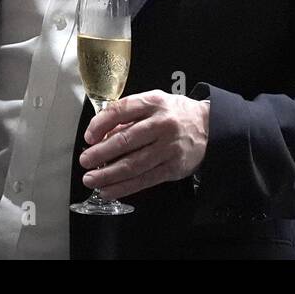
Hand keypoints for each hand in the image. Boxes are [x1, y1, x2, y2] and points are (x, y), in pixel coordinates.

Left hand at [79, 90, 209, 199]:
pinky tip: (108, 190)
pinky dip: (124, 187)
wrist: (209, 127)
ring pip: (133, 164)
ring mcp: (168, 147)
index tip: (89, 136)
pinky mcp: (173, 167)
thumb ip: (129, 116)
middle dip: (100, 154)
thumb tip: (101, 135)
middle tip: (85, 161)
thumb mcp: (154, 103)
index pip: (121, 111)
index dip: (100, 124)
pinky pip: (144, 180)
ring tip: (91, 179)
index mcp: (153, 102)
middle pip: (125, 140)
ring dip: (108, 174)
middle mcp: (161, 124)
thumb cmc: (175, 114)